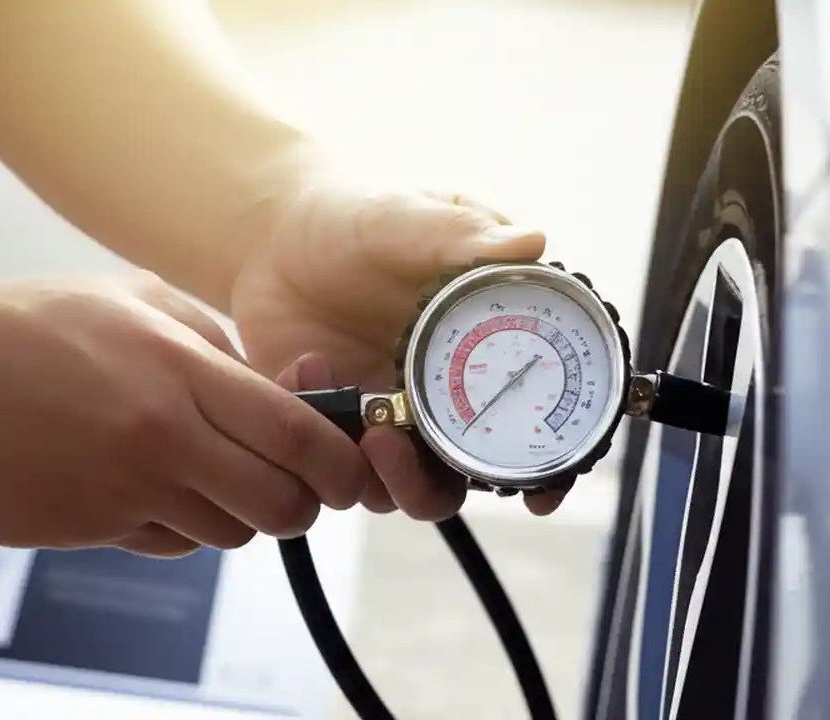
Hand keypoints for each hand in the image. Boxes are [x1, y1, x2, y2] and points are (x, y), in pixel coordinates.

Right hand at [0, 272, 374, 555]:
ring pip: (229, 534)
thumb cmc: (28, 325)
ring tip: (203, 471)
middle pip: (280, 504)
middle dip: (303, 503)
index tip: (346, 466)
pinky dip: (177, 525)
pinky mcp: (88, 529)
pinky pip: (168, 545)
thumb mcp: (134, 300)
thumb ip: (215, 342)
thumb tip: (280, 388)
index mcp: (181, 370)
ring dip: (236, 512)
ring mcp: (123, 491)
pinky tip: (142, 485)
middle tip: (291, 484)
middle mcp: (161, 437)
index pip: (299, 436)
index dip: (339, 462)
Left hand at [231, 169, 568, 516]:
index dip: (551, 471)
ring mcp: (395, 423)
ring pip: (406, 490)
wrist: (278, 234)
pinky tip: (307, 365)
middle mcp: (450, 401)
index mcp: (491, 353)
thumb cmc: (361, 219)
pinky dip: (321, 437)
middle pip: (468, 481)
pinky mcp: (338, 431)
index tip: (539, 496)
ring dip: (386, 476)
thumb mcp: (412, 219)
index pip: (539, 429)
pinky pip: (337, 467)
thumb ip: (464, 233)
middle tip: (394, 441)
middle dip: (435, 483)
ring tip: (361, 425)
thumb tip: (533, 241)